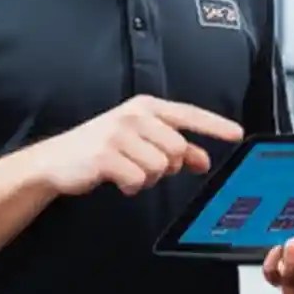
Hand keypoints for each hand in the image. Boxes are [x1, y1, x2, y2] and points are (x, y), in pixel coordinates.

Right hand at [30, 95, 242, 195]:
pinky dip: (131, 186)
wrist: (57, 159)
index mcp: (146, 107)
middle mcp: (134, 115)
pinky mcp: (106, 155)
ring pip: (160, 166)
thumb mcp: (141, 141)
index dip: (215, 125)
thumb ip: (175, 148)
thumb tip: (204, 159)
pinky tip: (117, 179)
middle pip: (177, 148)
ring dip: (147, 177)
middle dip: (166, 165)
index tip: (237, 134)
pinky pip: (138, 179)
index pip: (189, 114)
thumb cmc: (103, 147)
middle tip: (144, 164)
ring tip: (127, 170)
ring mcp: (119, 134)